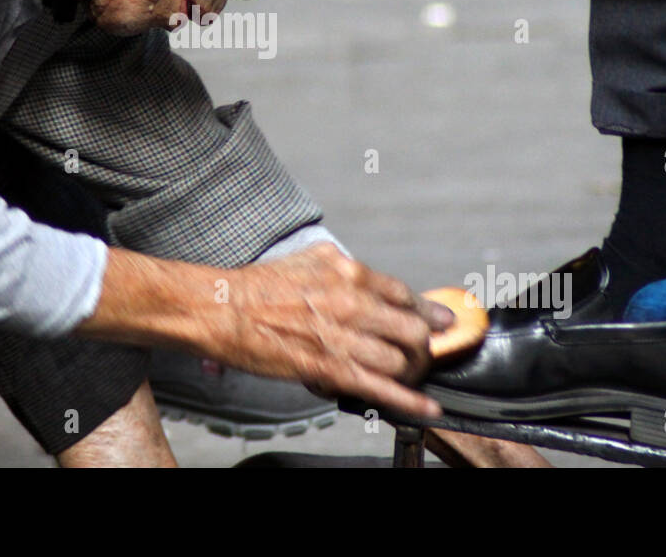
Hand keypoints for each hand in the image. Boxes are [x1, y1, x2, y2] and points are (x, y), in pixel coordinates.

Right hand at [222, 243, 451, 419]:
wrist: (223, 309)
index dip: (428, 311)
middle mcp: (352, 303)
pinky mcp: (328, 368)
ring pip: (400, 360)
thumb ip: (342, 264)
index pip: (404, 295)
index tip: (442, 319)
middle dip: (423, 343)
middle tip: (422, 351)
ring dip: (409, 371)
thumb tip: (361, 272)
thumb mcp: (309, 258)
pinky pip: (379, 387)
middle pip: (412, 328)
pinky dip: (409, 401)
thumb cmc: (258, 285)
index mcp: (348, 273)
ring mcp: (342, 337)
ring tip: (407, 375)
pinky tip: (428, 409)